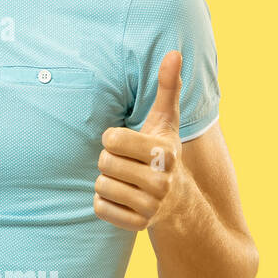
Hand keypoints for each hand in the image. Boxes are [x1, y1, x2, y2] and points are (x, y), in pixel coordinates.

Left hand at [94, 49, 192, 230]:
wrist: (177, 201)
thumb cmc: (162, 152)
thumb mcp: (166, 122)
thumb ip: (167, 88)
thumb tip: (174, 52)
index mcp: (165, 152)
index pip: (111, 139)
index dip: (113, 139)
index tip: (128, 144)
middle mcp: (161, 181)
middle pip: (103, 163)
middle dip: (109, 161)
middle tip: (127, 164)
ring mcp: (150, 206)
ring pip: (100, 186)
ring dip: (106, 181)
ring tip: (126, 181)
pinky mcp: (137, 225)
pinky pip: (99, 208)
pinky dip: (104, 203)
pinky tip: (122, 198)